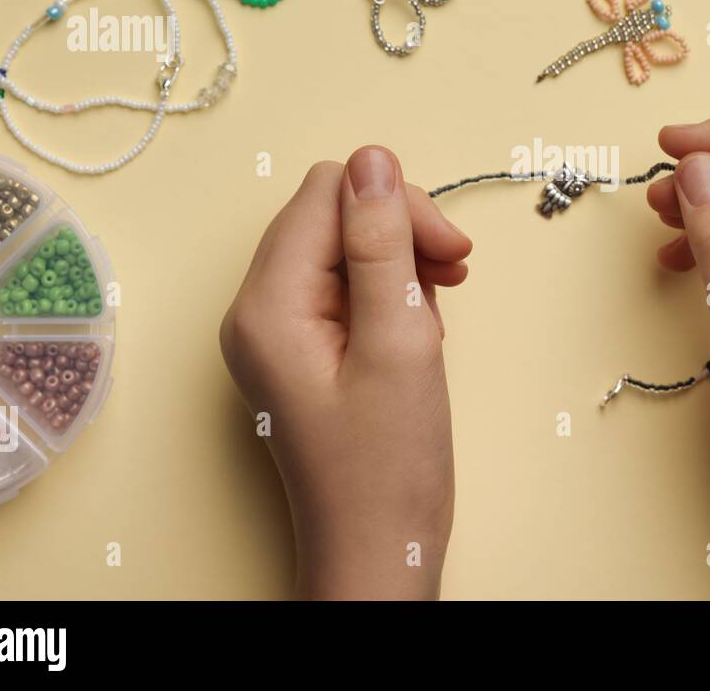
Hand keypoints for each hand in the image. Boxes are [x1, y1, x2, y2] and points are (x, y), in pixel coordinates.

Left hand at [220, 146, 471, 599]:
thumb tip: (372, 158)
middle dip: (398, 233)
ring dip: (398, 263)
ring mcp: (274, 333)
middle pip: (329, 216)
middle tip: (452, 274)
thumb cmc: (389, 466)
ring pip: (340, 250)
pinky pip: (341, 289)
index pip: (327, 193)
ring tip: (436, 311)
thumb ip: (382, 243)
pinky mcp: (298, 351)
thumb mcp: (399, 340)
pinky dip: (387, 294)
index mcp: (268, 304)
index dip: (394, 206)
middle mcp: (257, 311)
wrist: (379, 550)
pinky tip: (417, 328)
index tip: (446, 251)